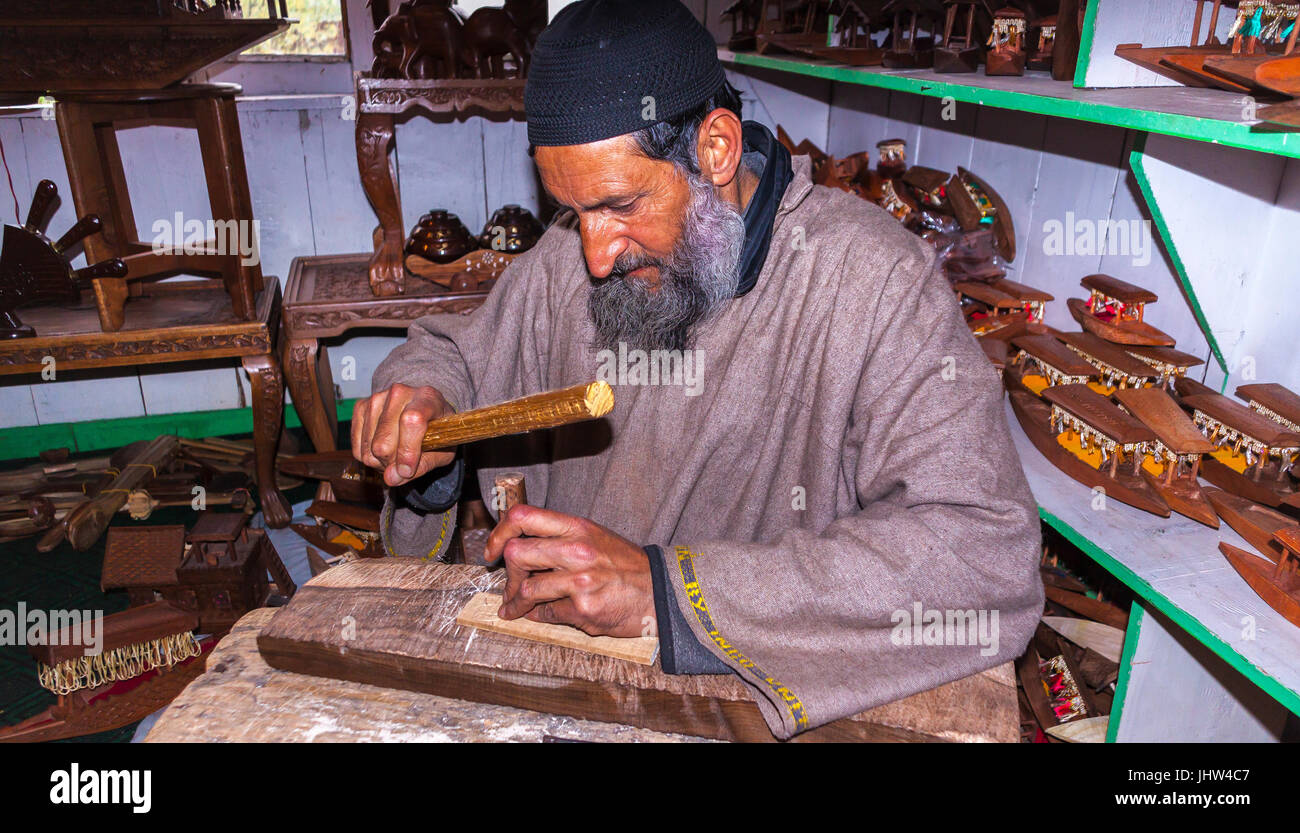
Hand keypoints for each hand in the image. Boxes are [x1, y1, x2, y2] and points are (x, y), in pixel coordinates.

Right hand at [351, 384, 454, 486]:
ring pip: (368, 447)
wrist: (424, 411)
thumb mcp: (442, 451)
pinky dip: (369, 456)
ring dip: (381, 461)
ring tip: (396, 455)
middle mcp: (400, 392)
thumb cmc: (437, 431)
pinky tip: (384, 451)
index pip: (411, 422)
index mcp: (428, 397)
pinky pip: (357, 446)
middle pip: (384, 441)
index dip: (407, 452)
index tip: (407, 471)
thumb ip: (422, 466)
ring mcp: (377, 398)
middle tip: (404, 465)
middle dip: (392, 463)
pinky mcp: (361, 406)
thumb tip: (391, 478)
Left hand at [487, 505, 655, 638]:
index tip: (492, 550)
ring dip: (516, 604)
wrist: (660, 592)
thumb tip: (519, 548)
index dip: (499, 533)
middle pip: (516, 554)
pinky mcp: (583, 608)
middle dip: (508, 575)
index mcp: (577, 527)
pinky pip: (546, 614)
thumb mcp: (594, 538)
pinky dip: (540, 617)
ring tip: (515, 609)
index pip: (522, 517)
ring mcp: (579, 580)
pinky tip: (544, 616)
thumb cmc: (625, 566)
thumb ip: (559, 539)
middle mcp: (576, 550)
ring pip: (526, 590)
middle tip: (510, 586)